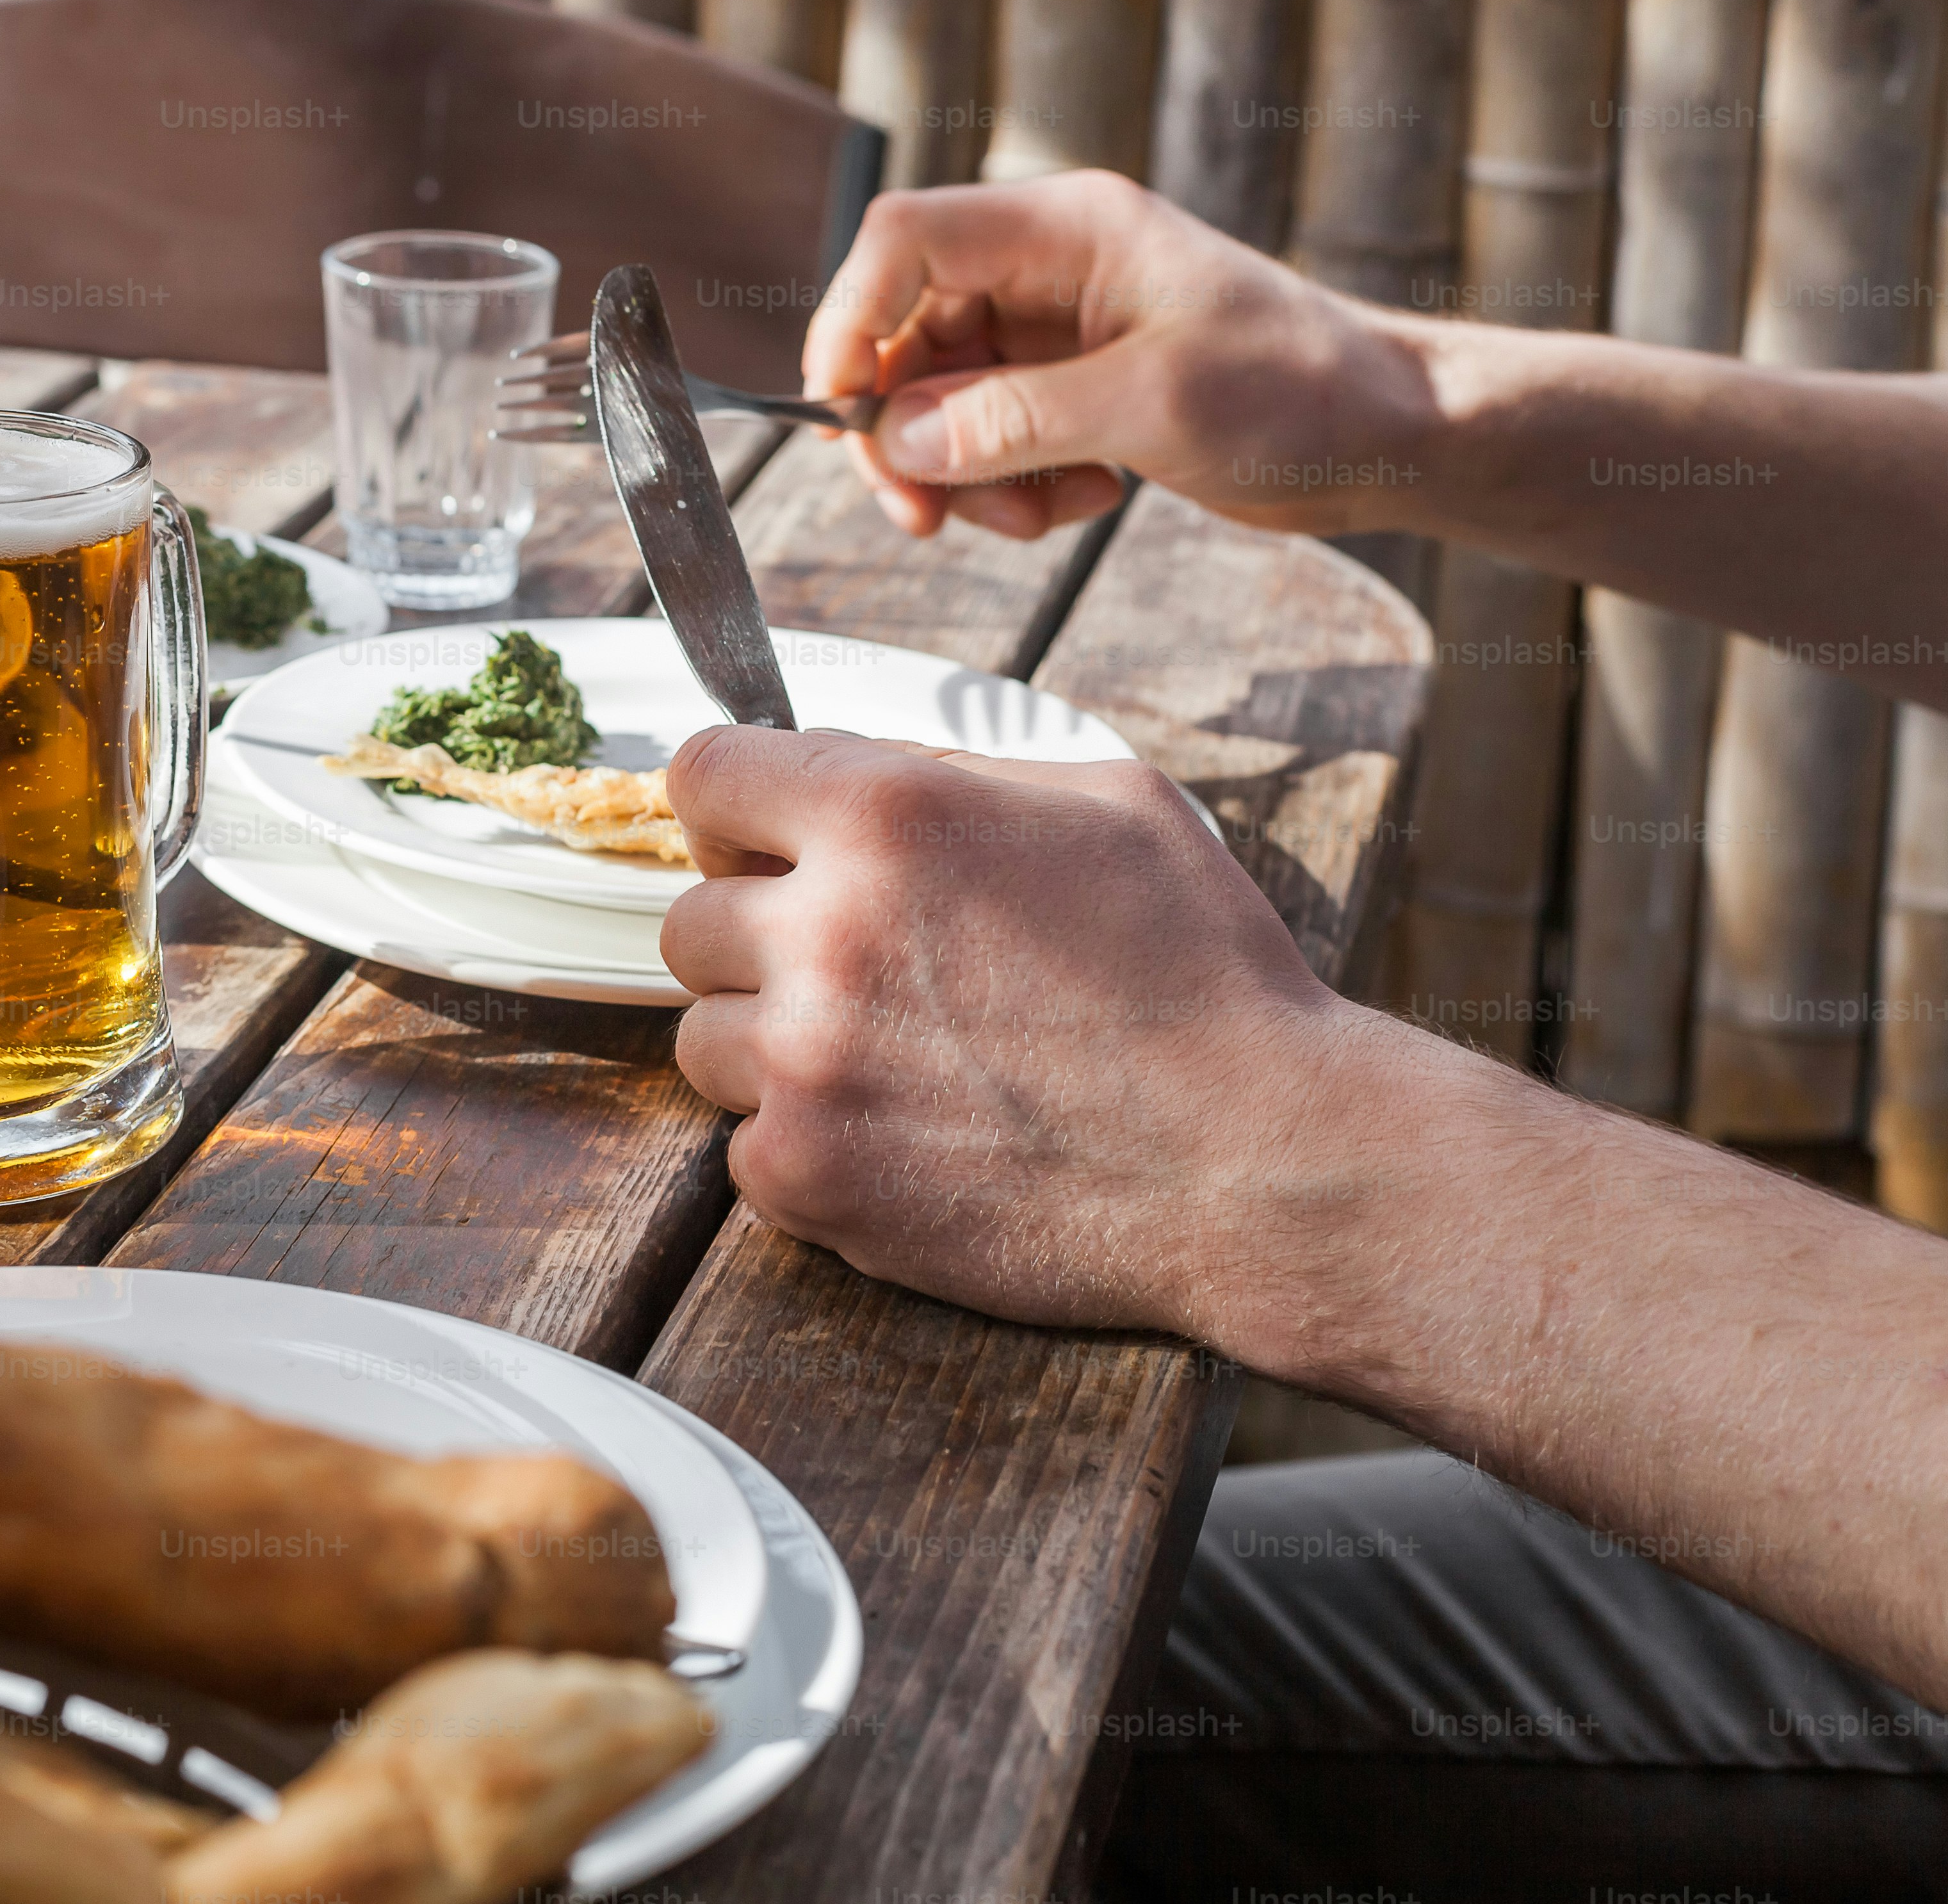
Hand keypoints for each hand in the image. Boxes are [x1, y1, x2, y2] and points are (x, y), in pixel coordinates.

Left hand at [659, 723, 1378, 1344]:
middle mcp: (823, 931)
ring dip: (775, 1047)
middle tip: (854, 971)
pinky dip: (808, 1146)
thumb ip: (956, 777)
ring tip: (892, 1063)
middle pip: (689, 920)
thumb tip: (855, 771)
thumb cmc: (1205, 974)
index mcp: (886, 814)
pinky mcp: (809, 1176)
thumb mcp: (1108, 803)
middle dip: (759, 938)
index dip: (733, 811)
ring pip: (705, 1038)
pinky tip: (904, 1139)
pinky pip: (744, 1147)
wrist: (1259, 1161)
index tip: (766, 846)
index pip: (702, 773)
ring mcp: (805, 1064)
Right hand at [803, 169, 1435, 544]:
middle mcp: (1048, 267)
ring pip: (939, 399)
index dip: (850, 320)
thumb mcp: (1155, 405)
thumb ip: (1016, 420)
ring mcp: (1057, 328)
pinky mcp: (1072, 386)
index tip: (842, 414)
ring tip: (1042, 516)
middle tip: (926, 516)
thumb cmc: (1304, 392)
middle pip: (904, 332)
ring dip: (967, 475)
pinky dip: (1013, 486)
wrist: (1393, 435)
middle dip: (908, 432)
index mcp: (1067, 228)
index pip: (905, 240)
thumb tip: (901, 442)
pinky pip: (988, 436)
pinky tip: (1085, 500)